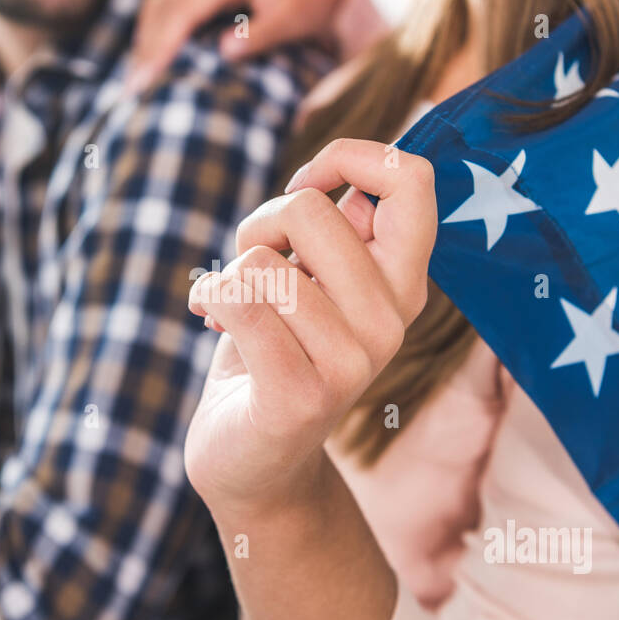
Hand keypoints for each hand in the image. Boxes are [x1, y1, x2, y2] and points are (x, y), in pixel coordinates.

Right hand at [129, 0, 353, 91]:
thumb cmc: (303, 7)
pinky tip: (146, 60)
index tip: (151, 76)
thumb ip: (261, 35)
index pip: (186, 7)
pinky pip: (161, 2)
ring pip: (157, 1)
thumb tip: (225, 52)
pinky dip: (150, 30)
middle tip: (135, 88)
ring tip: (136, 79)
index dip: (165, 42)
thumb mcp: (291, 20)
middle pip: (164, 3)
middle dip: (147, 46)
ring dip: (144, 39)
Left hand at [184, 139, 435, 512]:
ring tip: (232, 309)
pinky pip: (239, 301)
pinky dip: (207, 297)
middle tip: (250, 267)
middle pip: (309, 209)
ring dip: (228, 275)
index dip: (348, 156)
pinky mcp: (301, 394)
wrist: (251, 463)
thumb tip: (345, 171)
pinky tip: (208, 319)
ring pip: (263, 261)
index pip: (411, 180)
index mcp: (402, 285)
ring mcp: (352, 363)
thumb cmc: (275, 353)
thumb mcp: (314, 284)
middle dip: (258, 226)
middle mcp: (390, 323)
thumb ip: (338, 233)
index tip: (306, 186)